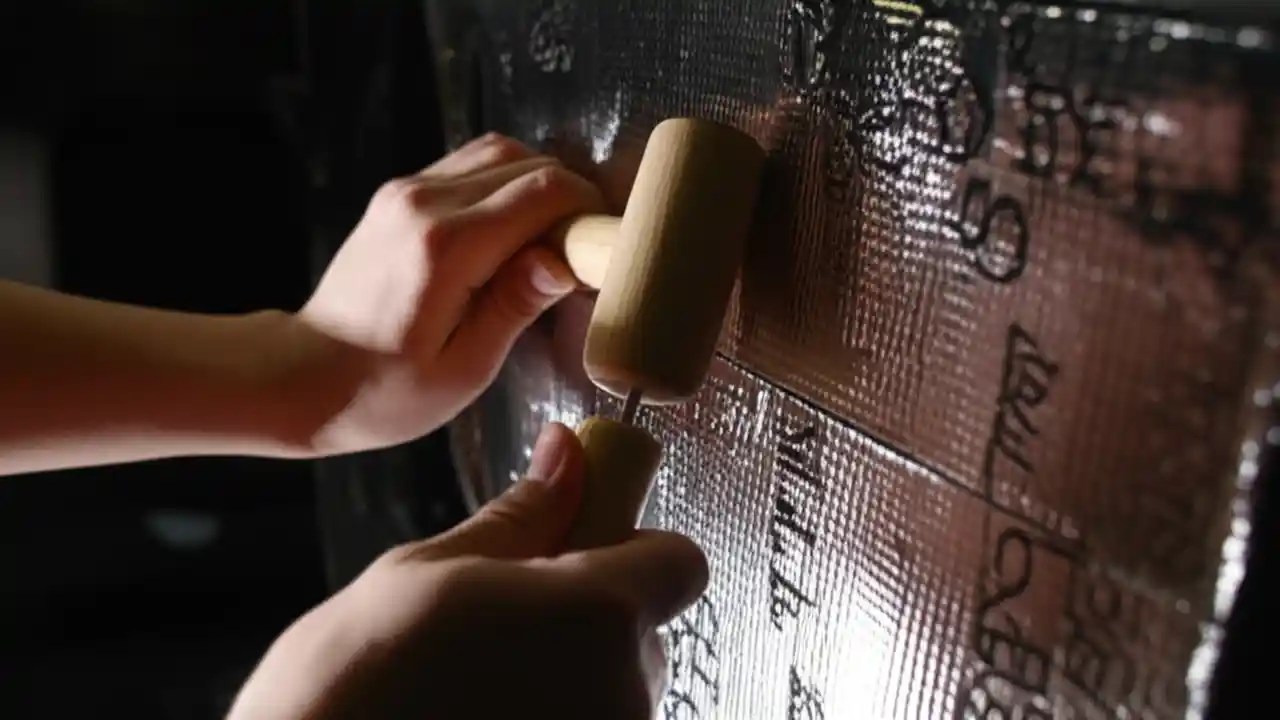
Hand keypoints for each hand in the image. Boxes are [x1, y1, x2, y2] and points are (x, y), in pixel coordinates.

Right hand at [229, 424, 708, 719]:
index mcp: (597, 615)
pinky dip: (550, 714)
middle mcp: (625, 694)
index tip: (582, 541)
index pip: (679, 562)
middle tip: (503, 618)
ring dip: (567, 675)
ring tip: (475, 681)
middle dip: (591, 616)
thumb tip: (565, 455)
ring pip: (615, 691)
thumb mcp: (424, 575)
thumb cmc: (349, 690)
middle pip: (645, 631)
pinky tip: (480, 714)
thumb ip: (519, 518)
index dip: (636, 544)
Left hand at [294, 134, 603, 454]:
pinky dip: (503, 187)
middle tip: (582, 247)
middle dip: (568, 195)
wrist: (301, 378)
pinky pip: (468, 168)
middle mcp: (423, 203)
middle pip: (526, 161)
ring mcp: (405, 192)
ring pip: (497, 153)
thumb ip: (515, 306)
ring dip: (535, 185)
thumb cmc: (383, 393)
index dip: (588, 210)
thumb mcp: (464, 369)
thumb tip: (564, 261)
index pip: (544, 191)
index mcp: (447, 247)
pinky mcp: (397, 196)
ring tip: (549, 240)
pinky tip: (510, 235)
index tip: (603, 246)